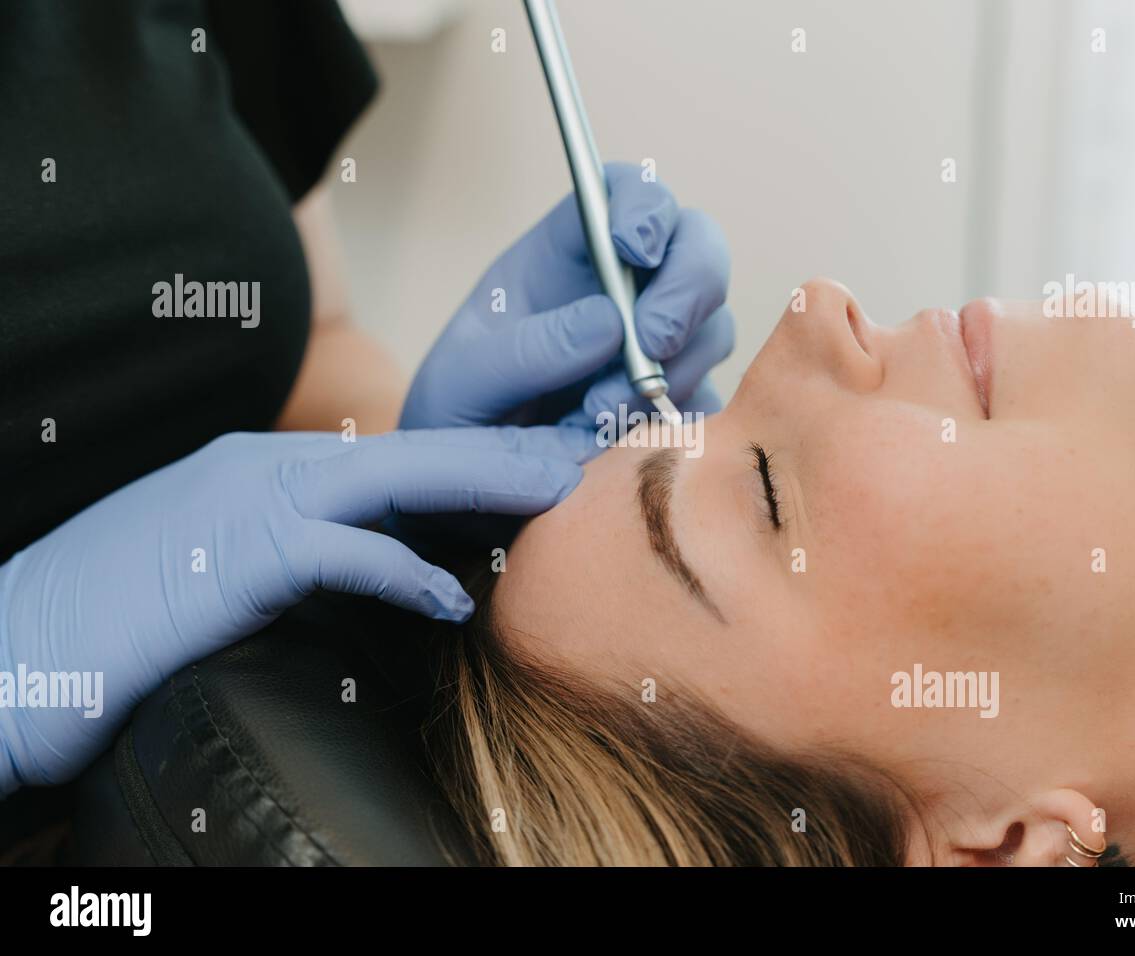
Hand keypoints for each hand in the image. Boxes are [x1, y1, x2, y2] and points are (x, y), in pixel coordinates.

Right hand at [0, 426, 587, 792]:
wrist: (18, 645)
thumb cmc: (122, 613)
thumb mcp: (221, 563)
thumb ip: (296, 550)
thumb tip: (380, 567)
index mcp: (263, 470)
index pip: (387, 457)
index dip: (468, 461)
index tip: (534, 467)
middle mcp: (262, 470)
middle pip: (405, 451)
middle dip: (495, 455)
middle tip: (572, 459)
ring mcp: (245, 506)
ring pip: (388, 480)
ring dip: (477, 486)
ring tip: (549, 495)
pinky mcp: (233, 559)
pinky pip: (338, 556)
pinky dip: (402, 573)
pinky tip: (450, 600)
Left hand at [400, 162, 734, 429]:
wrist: (468, 495)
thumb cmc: (458, 417)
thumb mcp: (464, 382)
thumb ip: (526, 350)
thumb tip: (610, 323)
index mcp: (567, 254)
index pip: (624, 193)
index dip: (644, 205)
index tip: (635, 247)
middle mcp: (624, 288)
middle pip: (696, 246)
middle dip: (687, 289)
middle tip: (653, 342)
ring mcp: (659, 344)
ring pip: (712, 326)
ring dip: (676, 367)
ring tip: (601, 413)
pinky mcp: (678, 401)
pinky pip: (710, 397)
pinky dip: (680, 417)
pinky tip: (623, 440)